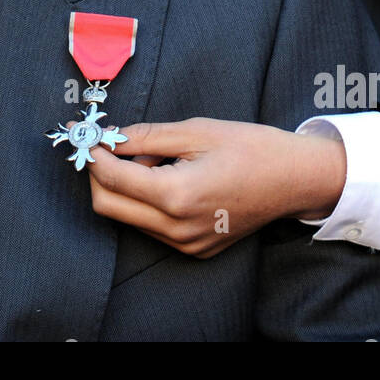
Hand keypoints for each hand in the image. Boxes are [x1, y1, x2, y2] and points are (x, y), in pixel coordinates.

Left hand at [86, 118, 346, 258]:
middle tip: (108, 144)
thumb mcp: (196, 130)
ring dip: (124, 186)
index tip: (83, 134)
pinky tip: (168, 176)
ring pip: (129, 217)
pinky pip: (152, 226)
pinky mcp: (194, 249)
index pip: (111, 178)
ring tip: (151, 157)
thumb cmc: (252, 148)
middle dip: (99, 173)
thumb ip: (145, 136)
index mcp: (176, 195)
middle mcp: (177, 228)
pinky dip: (146, 200)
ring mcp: (186, 244)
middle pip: (108, 205)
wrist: (296, 179)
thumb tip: (108, 137)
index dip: (93, 153)